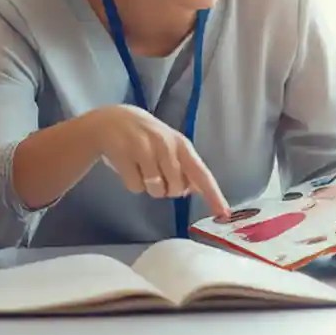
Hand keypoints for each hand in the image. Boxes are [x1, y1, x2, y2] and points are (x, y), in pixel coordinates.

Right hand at [88, 105, 229, 216]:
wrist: (111, 121)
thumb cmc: (146, 137)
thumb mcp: (170, 147)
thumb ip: (185, 167)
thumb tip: (197, 190)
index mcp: (182, 145)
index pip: (201, 173)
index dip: (213, 195)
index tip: (224, 214)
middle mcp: (166, 146)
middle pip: (176, 189)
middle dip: (168, 189)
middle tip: (157, 173)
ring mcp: (144, 149)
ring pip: (156, 190)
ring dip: (149, 187)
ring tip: (142, 168)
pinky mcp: (124, 156)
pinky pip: (135, 188)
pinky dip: (132, 183)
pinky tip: (129, 167)